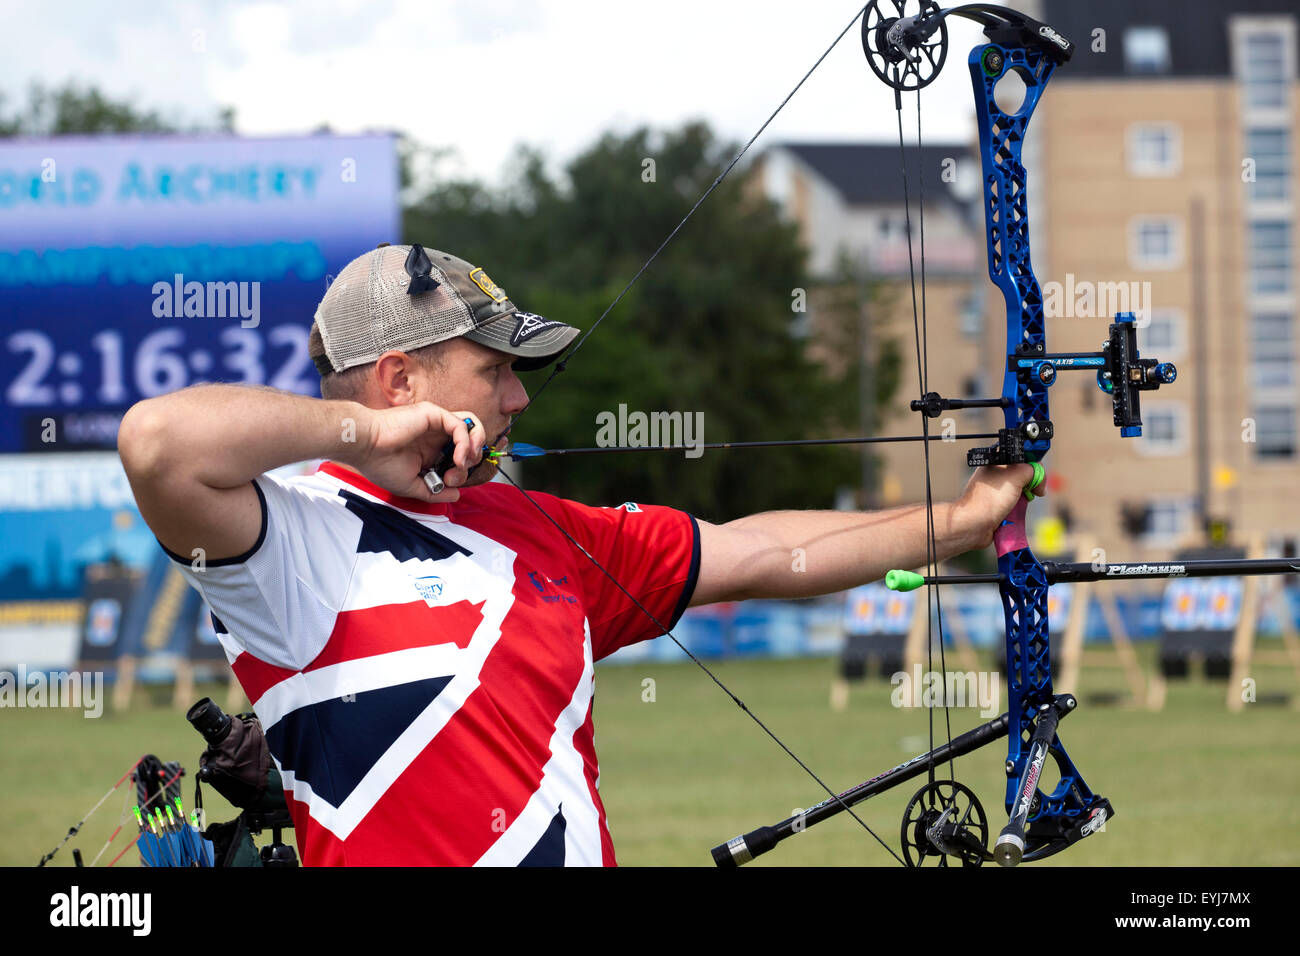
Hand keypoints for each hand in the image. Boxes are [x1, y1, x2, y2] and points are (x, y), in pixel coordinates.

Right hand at [347, 403, 485, 501]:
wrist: (364, 447)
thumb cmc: (380, 464)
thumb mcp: (412, 485)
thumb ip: (435, 492)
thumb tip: (456, 495)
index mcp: (430, 451)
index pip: (459, 456)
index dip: (462, 472)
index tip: (448, 483)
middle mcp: (436, 436)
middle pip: (471, 441)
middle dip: (470, 462)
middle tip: (454, 476)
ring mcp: (436, 423)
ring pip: (472, 427)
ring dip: (475, 447)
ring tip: (464, 463)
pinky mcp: (434, 414)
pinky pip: (461, 425)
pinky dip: (465, 443)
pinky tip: (457, 459)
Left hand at [955, 463, 1038, 548]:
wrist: (974, 524)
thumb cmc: (991, 498)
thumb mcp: (1016, 475)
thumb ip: (1031, 469)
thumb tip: (1038, 477)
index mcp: (995, 462)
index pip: (1021, 457)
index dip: (1033, 465)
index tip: (1038, 476)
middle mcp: (994, 474)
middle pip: (1022, 474)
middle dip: (1032, 482)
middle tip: (1035, 491)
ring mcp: (994, 490)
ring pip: (1019, 489)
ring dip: (1026, 496)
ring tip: (1024, 501)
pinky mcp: (996, 505)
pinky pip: (1013, 503)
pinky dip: (1019, 506)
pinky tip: (1017, 510)